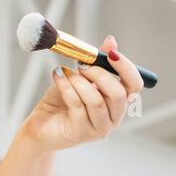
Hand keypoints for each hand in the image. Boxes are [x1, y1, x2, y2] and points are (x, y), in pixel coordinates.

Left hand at [20, 34, 143, 152]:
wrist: (41, 124)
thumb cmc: (62, 101)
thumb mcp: (81, 77)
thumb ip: (98, 62)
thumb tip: (111, 41)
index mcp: (119, 103)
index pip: (135, 85)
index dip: (126, 68)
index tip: (111, 53)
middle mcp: (114, 118)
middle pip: (119, 94)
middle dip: (99, 74)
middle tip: (82, 65)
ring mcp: (99, 129)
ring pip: (97, 101)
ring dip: (80, 82)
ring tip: (67, 74)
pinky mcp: (81, 134)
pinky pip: (77, 105)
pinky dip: (66, 87)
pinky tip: (58, 77)